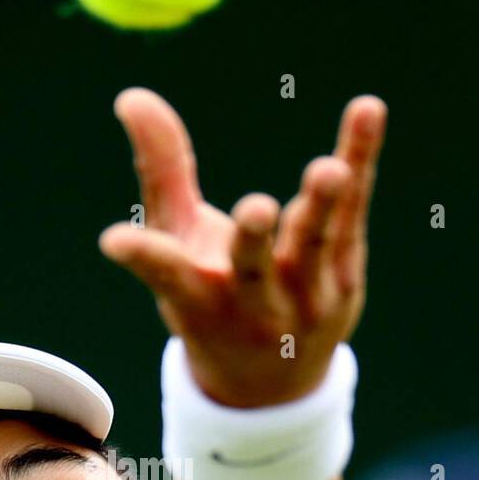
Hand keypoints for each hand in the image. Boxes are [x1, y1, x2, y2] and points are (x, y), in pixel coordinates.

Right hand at [98, 86, 386, 407]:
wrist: (272, 384)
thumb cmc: (211, 298)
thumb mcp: (178, 243)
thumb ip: (161, 171)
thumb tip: (132, 95)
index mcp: (198, 300)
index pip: (168, 277)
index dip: (142, 258)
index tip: (114, 242)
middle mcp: (252, 304)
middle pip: (253, 270)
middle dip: (253, 241)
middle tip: (255, 208)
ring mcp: (303, 295)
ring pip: (313, 247)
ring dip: (321, 207)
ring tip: (329, 169)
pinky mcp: (345, 276)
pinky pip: (352, 213)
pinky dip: (361, 159)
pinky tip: (364, 109)